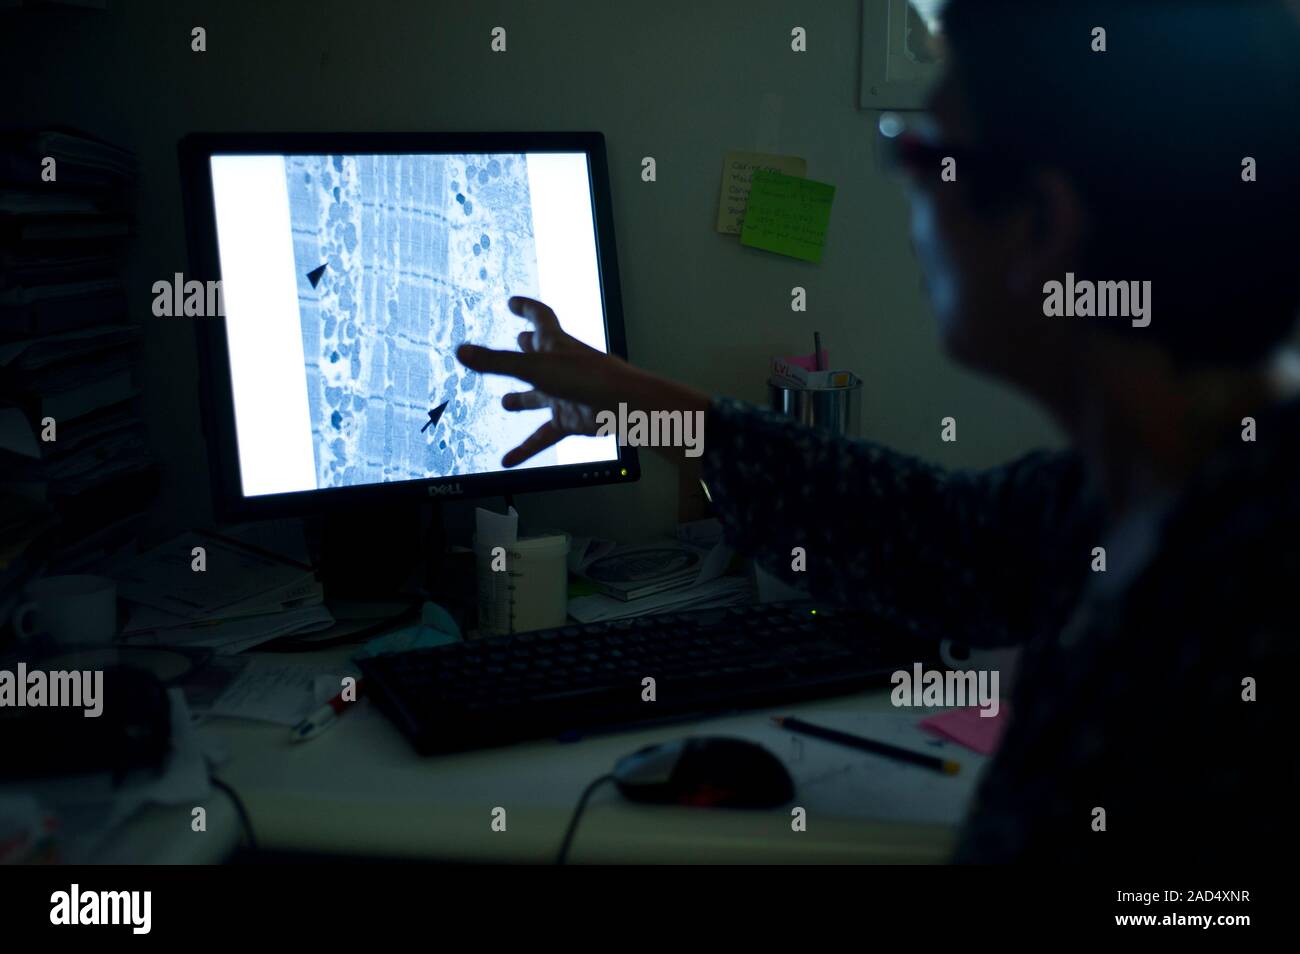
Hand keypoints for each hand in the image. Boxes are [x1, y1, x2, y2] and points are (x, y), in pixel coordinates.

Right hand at [456, 296, 708, 466]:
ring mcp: (566, 394)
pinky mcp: (571, 420)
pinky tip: (507, 460)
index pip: (539, 317)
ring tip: (505, 402)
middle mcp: (561, 366)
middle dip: (526, 348)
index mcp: (555, 344)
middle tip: (515, 341)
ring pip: (540, 396)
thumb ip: (496, 362)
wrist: (624, 407)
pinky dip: (525, 447)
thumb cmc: (586, 378)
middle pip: (540, 354)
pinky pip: (543, 435)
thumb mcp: (533, 367)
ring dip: (523, 398)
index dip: (526, 308)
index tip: (513, 302)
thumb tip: (461, 351)